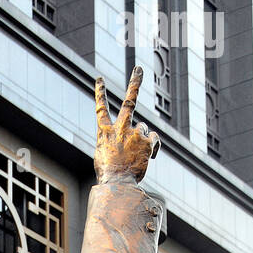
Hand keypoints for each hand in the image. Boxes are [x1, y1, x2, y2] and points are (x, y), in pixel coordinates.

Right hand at [94, 66, 160, 185]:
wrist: (118, 184)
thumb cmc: (109, 173)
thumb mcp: (103, 155)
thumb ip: (113, 141)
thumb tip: (126, 137)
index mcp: (105, 132)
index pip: (101, 109)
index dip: (100, 93)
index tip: (99, 79)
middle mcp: (120, 129)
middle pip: (129, 101)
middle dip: (134, 84)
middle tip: (139, 69)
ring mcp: (134, 133)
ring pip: (142, 128)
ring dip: (141, 139)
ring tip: (136, 155)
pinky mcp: (147, 141)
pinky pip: (153, 139)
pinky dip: (153, 147)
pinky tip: (148, 157)